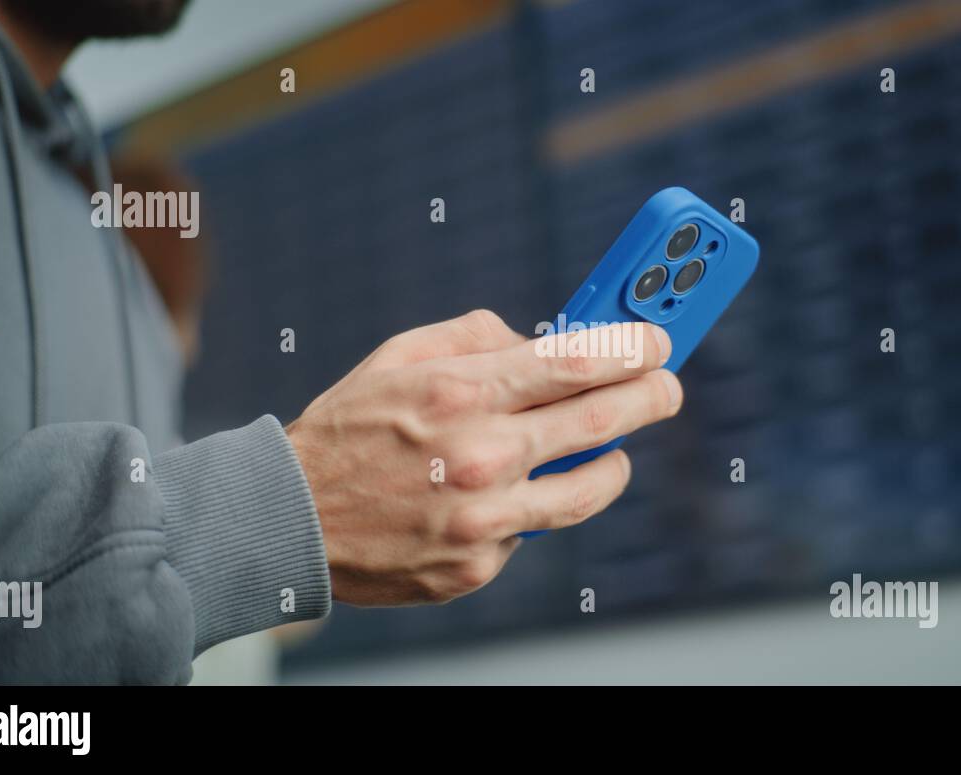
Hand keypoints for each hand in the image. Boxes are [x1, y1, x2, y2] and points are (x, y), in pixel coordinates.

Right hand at [286, 309, 681, 606]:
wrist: (292, 516)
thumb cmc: (351, 425)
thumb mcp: (402, 356)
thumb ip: (478, 338)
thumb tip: (541, 341)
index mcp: (462, 393)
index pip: (577, 362)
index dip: (632, 348)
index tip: (659, 342)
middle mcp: (481, 456)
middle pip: (603, 422)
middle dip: (652, 396)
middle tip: (668, 386)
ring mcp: (483, 519)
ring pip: (590, 489)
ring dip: (615, 462)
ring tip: (615, 449)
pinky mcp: (478, 566)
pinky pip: (533, 528)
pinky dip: (533, 505)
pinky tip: (510, 493)